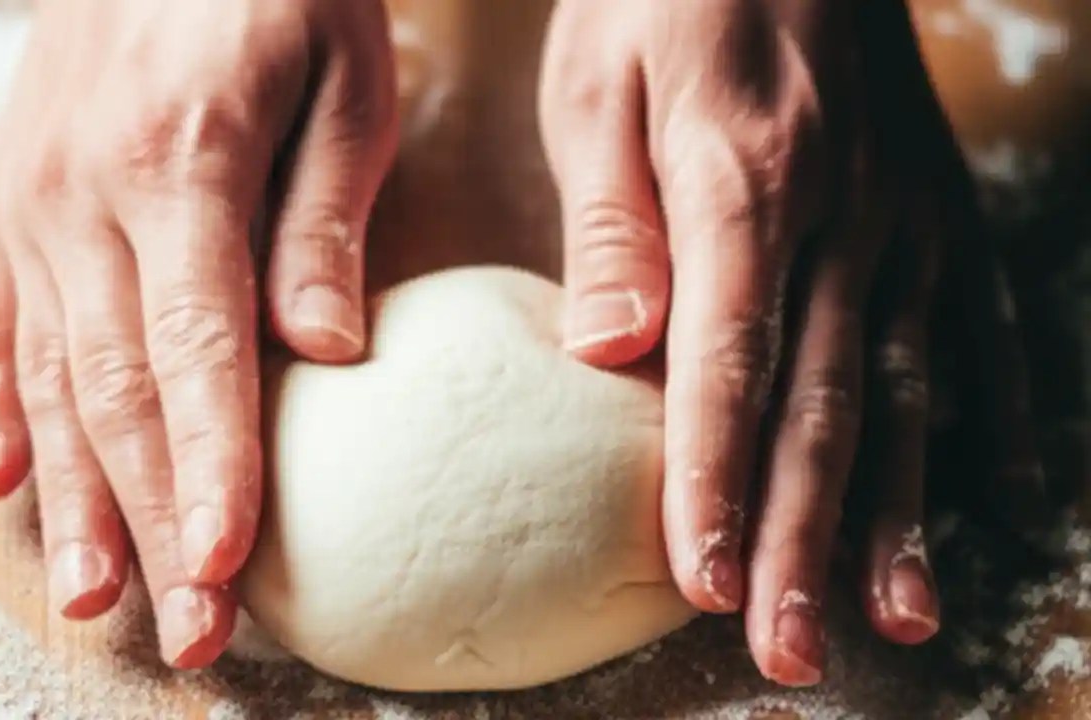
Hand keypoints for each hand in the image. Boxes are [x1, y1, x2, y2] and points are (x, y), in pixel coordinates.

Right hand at [0, 0, 396, 667]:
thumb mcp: (344, 80)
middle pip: (116, 389)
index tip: (227, 565)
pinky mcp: (0, 199)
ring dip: (72, 497)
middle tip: (189, 628)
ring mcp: (26, 200)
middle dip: (152, 518)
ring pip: (48, 376)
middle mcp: (80, 195)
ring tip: (92, 597)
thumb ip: (323, 217)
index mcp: (177, 164)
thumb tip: (327, 351)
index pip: (194, 348)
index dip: (210, 466)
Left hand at [538, 0, 1044, 685]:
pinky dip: (997, 412)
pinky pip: (979, 321)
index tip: (701, 582)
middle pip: (819, 402)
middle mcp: (841, 213)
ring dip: (900, 510)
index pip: (725, 362)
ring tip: (898, 615)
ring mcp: (904, 214)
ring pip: (903, 384)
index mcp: (740, 182)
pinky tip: (1009, 493)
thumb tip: (607, 351)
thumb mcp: (600, 84)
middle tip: (792, 648)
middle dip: (801, 535)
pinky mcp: (940, 207)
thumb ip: (613, 221)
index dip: (711, 479)